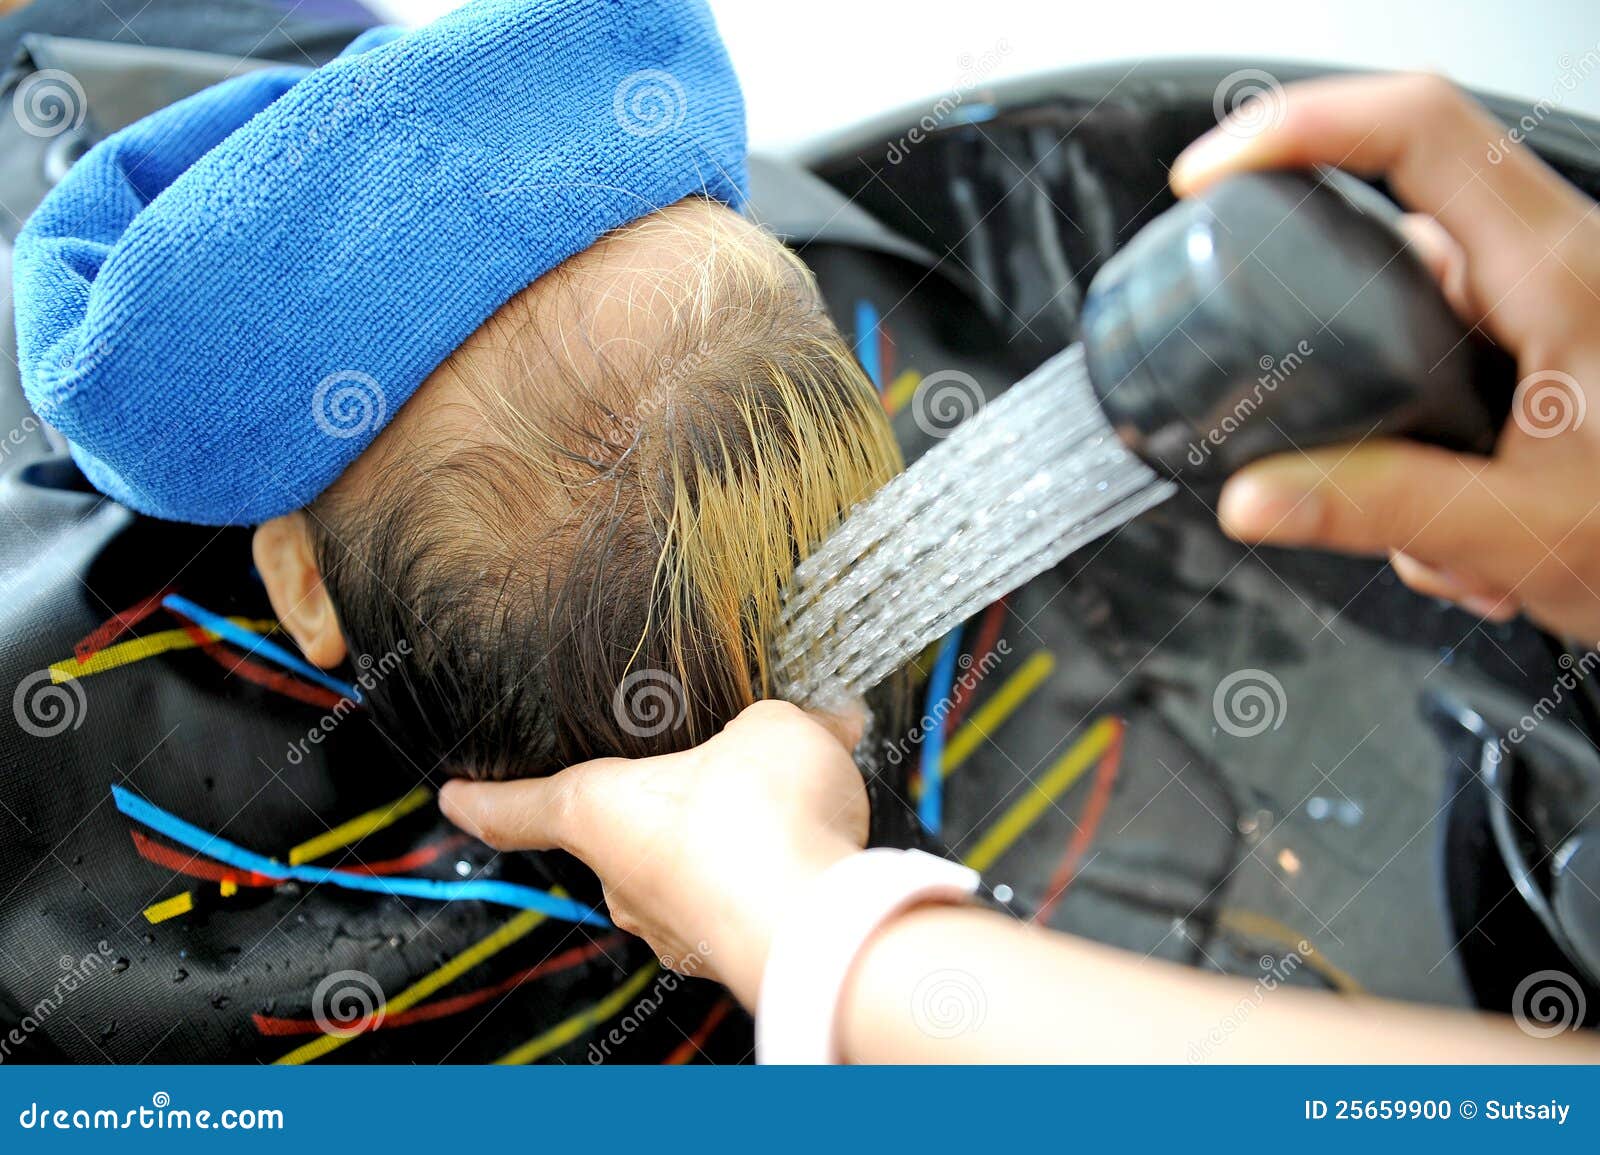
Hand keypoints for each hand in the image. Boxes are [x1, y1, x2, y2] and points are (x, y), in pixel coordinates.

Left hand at [438, 699, 868, 1006]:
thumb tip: (833, 717)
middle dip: (664, 806)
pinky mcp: (722, 958)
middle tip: (715, 772)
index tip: (452, 796)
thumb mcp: (776, 728)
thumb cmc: (765, 815)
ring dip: (724, 846)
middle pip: (623, 835)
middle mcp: (621, 878)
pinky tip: (810, 859)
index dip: (483, 799)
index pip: (519, 806)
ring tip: (787, 813)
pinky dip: (765, 882)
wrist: (816, 926)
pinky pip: (734, 907)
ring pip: (685, 874)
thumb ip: (786, 720)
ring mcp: (671, 929)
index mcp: (599, 808)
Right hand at [1172, 73, 1599, 642]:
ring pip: (1410, 321)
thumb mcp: (1522, 529)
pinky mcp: (1541, 344)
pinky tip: (1464, 534)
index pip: (1416, 130)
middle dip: (1333, 351)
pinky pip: (1442, 362)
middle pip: (1389, 235)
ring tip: (1440, 537)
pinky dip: (1427, 452)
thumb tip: (1254, 497)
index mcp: (1558, 269)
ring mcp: (1546, 303)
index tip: (1210, 172)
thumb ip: (1382, 507)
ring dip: (1393, 431)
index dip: (1300, 124)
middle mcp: (1552, 263)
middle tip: (1306, 429)